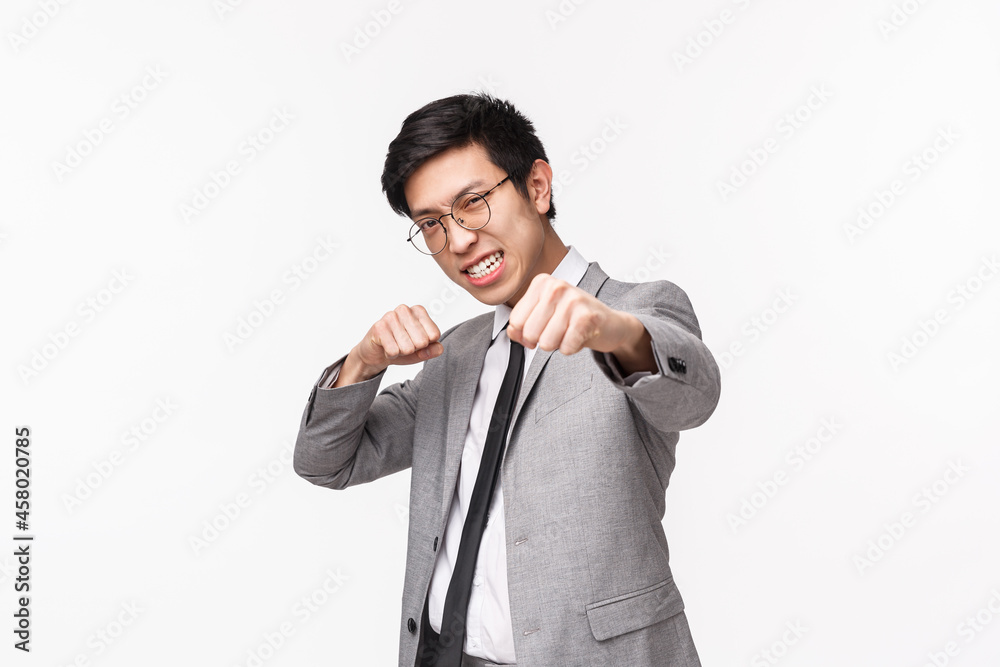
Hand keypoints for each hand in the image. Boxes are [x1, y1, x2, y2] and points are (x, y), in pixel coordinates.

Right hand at [341, 305, 442, 384]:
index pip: (434, 334)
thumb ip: (434, 349)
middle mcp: (405, 310)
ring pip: (408, 348)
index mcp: (419, 311)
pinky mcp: (379, 327)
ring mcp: (391, 316)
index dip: (426, 345)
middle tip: (403, 344)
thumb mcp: (421, 351)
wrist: (376, 353)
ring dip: (401, 352)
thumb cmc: (401, 347)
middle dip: (413, 349)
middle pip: (422, 342)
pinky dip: (391, 355)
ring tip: (394, 345)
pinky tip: (386, 347)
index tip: (415, 341)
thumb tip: (438, 348)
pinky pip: (394, 351)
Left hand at [507, 274, 641, 356]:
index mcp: (542, 282)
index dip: (525, 334)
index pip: (516, 321)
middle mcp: (556, 286)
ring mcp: (573, 300)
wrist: (610, 323)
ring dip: (558, 344)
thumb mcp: (544, 315)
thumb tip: (513, 332)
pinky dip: (572, 348)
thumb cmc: (574, 318)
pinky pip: (566, 347)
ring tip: (570, 332)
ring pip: (546, 343)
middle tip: (558, 331)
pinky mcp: (587, 317)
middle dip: (542, 340)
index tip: (541, 329)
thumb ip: (521, 324)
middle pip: (529, 333)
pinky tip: (580, 336)